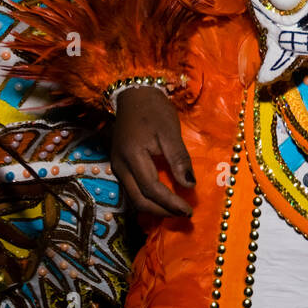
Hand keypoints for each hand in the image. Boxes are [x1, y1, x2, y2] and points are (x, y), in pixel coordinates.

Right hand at [111, 87, 195, 218]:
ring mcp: (117, 167)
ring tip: (176, 209)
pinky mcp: (120, 165)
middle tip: (184, 214)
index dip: (171, 203)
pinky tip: (163, 199)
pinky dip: (148, 198)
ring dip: (155, 207)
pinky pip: (132, 190)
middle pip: (139, 200)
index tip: (189, 210)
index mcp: (132, 157)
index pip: (152, 189)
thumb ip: (178, 159)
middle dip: (162, 211)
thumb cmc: (153, 109)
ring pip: (134, 198)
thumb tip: (189, 186)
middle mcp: (120, 166)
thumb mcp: (170, 131)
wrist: (133, 94)